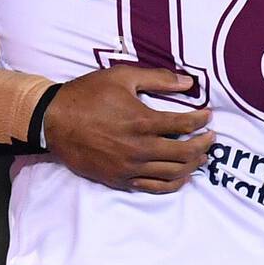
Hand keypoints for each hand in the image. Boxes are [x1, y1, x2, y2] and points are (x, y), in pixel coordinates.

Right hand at [43, 65, 213, 193]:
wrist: (52, 121)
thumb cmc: (87, 95)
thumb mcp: (121, 77)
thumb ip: (158, 79)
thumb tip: (189, 82)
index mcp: (142, 121)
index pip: (185, 124)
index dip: (201, 120)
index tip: (208, 115)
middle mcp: (139, 148)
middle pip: (185, 152)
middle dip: (204, 145)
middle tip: (211, 138)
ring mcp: (129, 167)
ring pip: (173, 173)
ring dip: (193, 165)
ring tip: (201, 156)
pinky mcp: (119, 179)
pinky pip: (153, 188)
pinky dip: (173, 184)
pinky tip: (182, 176)